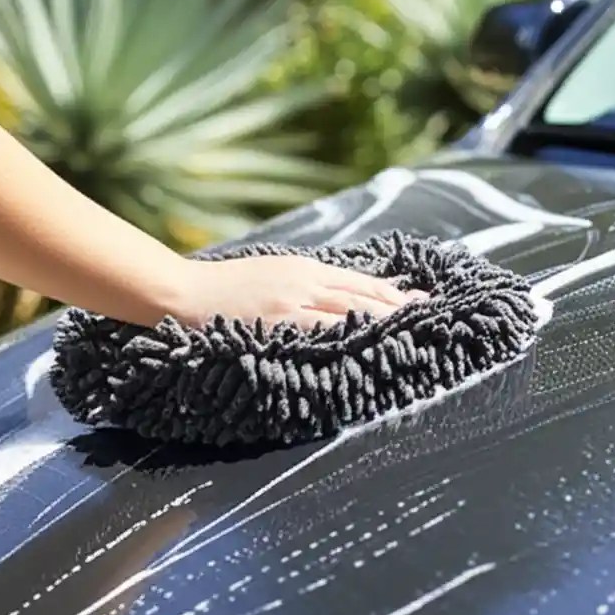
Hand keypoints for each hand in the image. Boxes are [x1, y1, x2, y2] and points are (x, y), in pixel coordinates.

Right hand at [168, 255, 425, 329]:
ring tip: (414, 331)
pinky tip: (372, 345)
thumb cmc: (224, 290)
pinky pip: (323, 332)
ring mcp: (292, 304)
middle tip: (433, 315)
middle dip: (399, 306)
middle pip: (362, 295)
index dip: (393, 292)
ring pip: (350, 312)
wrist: (182, 293)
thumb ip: (306, 286)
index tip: (422, 300)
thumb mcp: (271, 276)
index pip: (359, 282)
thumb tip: (342, 298)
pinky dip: (351, 336)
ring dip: (384, 321)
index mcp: (302, 270)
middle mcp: (303, 282)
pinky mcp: (278, 324)